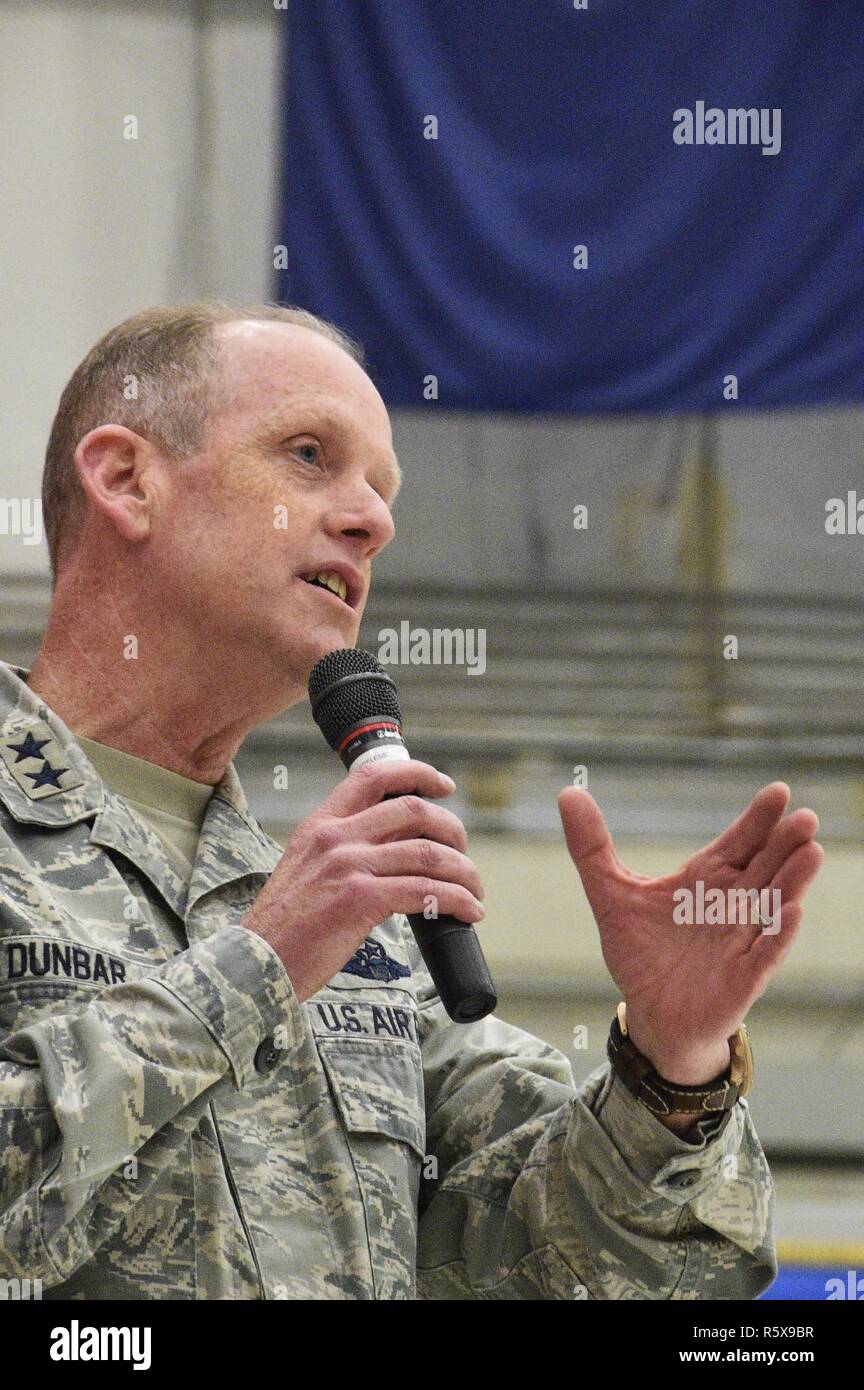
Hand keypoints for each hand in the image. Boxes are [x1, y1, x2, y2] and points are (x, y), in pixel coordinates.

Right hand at [243, 760, 484, 1001]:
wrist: (258, 963)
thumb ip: (342, 851)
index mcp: (321, 824)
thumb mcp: (307, 869)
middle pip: (413, 811)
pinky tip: (468, 912)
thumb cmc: (285, 926)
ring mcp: (348, 866)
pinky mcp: (360, 900)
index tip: (444, 785)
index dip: (416, 773)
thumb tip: (396, 852)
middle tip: (464, 853)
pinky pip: (427, 891)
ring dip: (464, 872)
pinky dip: (457, 900)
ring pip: (428, 853)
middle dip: (452, 830)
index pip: (372, 776)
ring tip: (474, 890)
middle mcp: (335, 837)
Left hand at [557, 782, 822, 1082]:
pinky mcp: (743, 977)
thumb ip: (591, 846)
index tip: (779, 791)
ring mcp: (742, 940)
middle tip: (806, 817)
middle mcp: (732, 905)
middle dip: (785, 842)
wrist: (651, 1015)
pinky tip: (792, 911)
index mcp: (705, 880)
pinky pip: (766, 952)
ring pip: (773, 904)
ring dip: (793, 880)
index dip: (757, 819)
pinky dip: (779, 933)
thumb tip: (569, 792)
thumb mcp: (610, 895)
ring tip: (811, 851)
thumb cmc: (641, 953)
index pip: (738, 842)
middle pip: (764, 866)